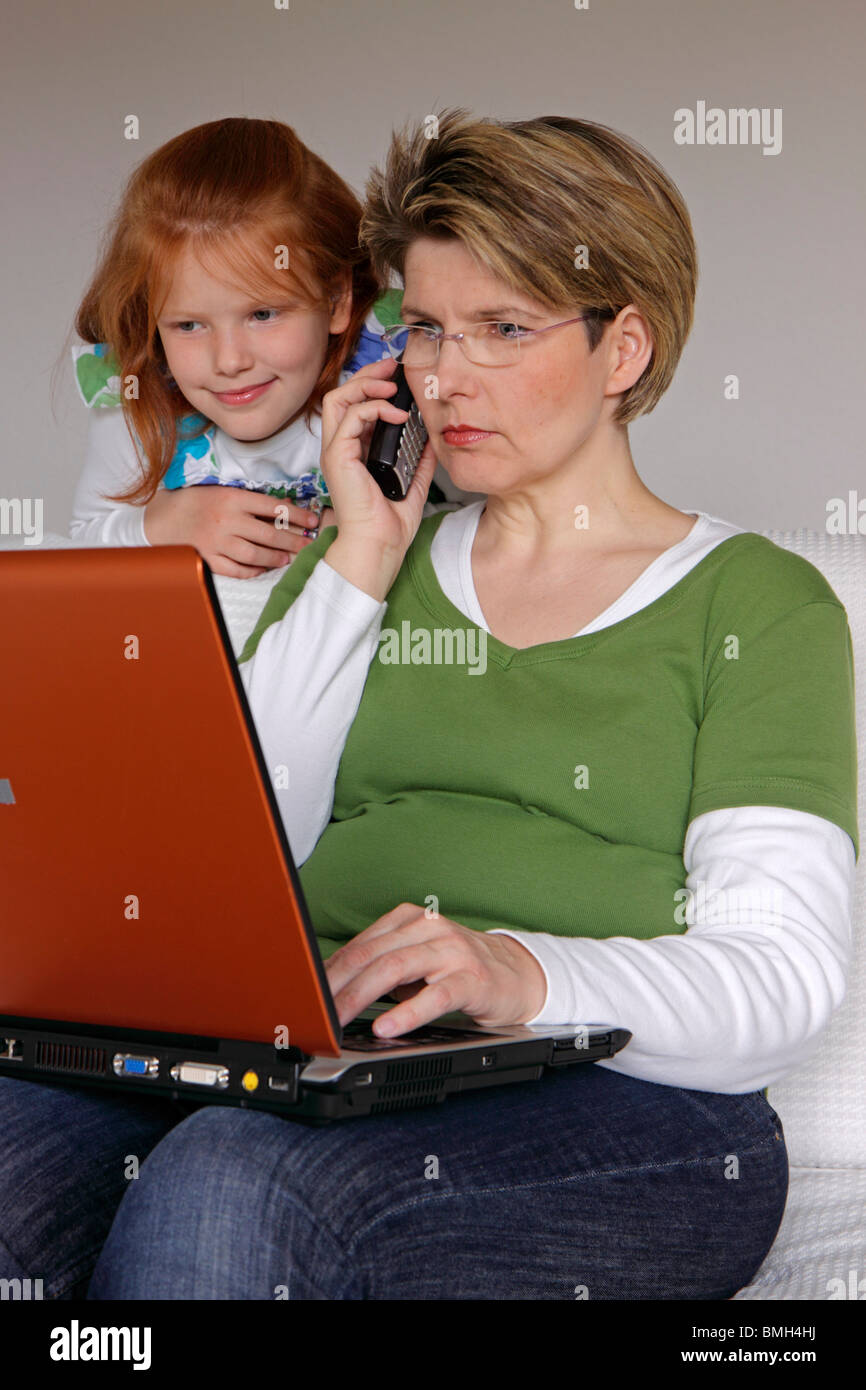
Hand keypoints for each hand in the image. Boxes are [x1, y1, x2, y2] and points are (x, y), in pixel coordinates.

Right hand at [143, 485, 331, 578]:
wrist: (161, 517)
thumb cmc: (195, 501)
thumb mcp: (223, 491)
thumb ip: (250, 501)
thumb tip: (283, 509)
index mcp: (232, 498)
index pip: (273, 508)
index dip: (297, 516)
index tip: (313, 522)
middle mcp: (226, 520)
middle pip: (269, 534)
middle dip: (294, 541)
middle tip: (308, 545)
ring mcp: (216, 542)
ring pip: (255, 555)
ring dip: (275, 558)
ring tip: (288, 558)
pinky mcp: (207, 558)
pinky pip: (235, 570)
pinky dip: (252, 571)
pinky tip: (262, 569)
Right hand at [318, 358, 436, 594]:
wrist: (379, 547)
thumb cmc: (390, 525)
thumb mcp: (414, 483)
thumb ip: (421, 459)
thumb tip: (434, 437)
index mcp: (354, 453)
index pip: (354, 406)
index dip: (372, 385)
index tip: (398, 378)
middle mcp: (341, 448)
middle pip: (341, 395)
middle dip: (367, 374)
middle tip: (393, 368)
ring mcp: (336, 452)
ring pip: (337, 399)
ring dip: (366, 385)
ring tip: (393, 387)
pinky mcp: (338, 456)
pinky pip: (350, 417)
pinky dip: (375, 408)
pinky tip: (398, 415)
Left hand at [324, 902, 547, 1036]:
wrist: (517, 974)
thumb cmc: (457, 970)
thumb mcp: (413, 963)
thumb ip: (378, 969)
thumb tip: (328, 990)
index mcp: (407, 920)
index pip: (358, 945)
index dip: (326, 972)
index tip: (303, 996)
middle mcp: (428, 928)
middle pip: (370, 955)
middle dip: (335, 986)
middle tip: (312, 1013)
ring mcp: (452, 951)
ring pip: (395, 969)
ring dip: (360, 996)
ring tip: (337, 1018)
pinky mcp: (472, 978)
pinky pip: (435, 995)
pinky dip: (407, 1012)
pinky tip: (387, 1026)